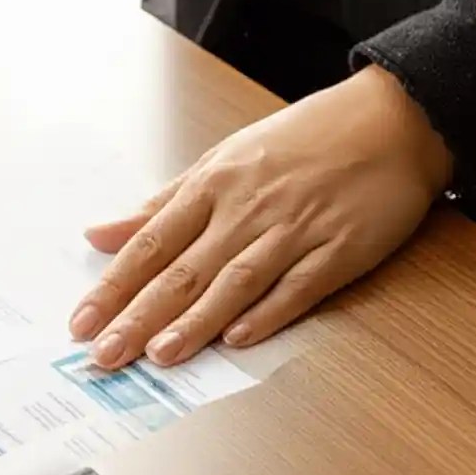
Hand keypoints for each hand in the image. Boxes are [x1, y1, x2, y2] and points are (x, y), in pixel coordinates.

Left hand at [69, 65, 453, 368]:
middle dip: (139, 315)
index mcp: (213, 185)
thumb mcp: (220, 160)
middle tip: (105, 355)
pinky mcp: (340, 249)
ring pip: (235, 281)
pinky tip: (238, 338)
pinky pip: (298, 286)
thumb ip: (158, 205)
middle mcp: (247, 208)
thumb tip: (97, 234)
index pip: (150, 243)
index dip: (113, 286)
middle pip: (184, 269)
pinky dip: (268, 312)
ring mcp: (294, 229)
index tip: (82, 322)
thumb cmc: (300, 141)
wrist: (393, 119)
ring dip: (195, 321)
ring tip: (160, 355)